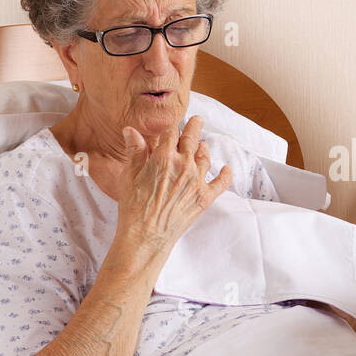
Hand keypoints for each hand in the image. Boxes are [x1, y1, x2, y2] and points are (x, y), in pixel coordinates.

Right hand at [113, 115, 231, 259]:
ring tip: (202, 146)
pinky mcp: (205, 197)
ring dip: (203, 149)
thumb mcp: (129, 175)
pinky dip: (225, 174)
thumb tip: (131, 130)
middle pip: (192, 139)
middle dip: (193, 127)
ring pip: (205, 157)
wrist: (146, 235)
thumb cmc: (133, 206)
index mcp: (164, 156)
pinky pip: (221, 182)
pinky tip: (226, 169)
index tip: (172, 129)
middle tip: (196, 120)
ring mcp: (197, 181)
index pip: (171, 132)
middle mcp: (184, 165)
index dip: (171, 130)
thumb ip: (135, 151)